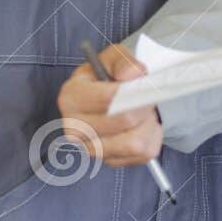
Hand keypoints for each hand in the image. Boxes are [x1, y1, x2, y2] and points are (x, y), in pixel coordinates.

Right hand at [57, 42, 162, 165]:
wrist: (112, 98)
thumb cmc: (109, 77)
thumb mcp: (114, 58)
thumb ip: (122, 61)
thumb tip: (133, 73)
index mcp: (70, 97)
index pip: (107, 98)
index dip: (133, 91)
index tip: (145, 84)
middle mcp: (75, 128)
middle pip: (123, 120)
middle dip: (143, 106)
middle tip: (149, 96)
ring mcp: (92, 149)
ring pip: (134, 142)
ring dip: (148, 124)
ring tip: (144, 112)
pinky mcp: (111, 161)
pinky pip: (143, 154)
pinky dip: (151, 138)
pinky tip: (142, 126)